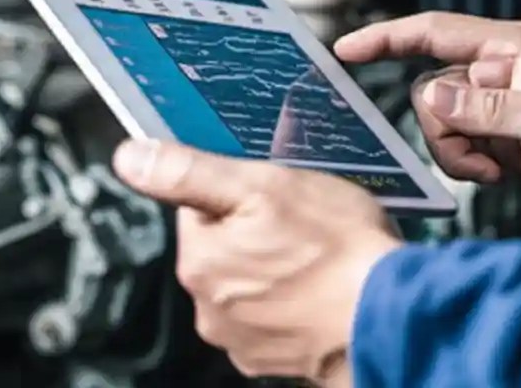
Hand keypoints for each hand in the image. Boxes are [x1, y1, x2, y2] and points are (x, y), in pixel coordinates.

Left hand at [112, 139, 401, 384]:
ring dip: (274, 271)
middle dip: (255, 234)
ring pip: (248, 284)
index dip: (237, 193)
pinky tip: (322, 293)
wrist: (392, 321)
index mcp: (198, 260)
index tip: (271, 195)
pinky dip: (293, 306)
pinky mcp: (274, 362)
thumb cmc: (337, 250)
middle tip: (301, 226)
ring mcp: (241, 340)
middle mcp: (208, 308)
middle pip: (221, 248)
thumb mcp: (262, 187)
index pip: (198, 207)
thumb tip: (128, 158)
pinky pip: (273, 320)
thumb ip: (188, 172)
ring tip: (318, 261)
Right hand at [334, 12, 520, 211]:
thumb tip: (432, 98)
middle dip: (442, 129)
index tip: (344, 49)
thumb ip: (488, 108)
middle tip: (482, 158)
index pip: (432, 31)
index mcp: (509, 47)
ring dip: (455, 152)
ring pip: (436, 122)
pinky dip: (466, 164)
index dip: (385, 38)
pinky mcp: (494, 133)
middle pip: (428, 90)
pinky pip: (453, 146)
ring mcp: (492, 103)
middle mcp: (495, 69)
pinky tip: (500, 173)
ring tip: (495, 168)